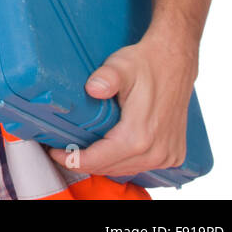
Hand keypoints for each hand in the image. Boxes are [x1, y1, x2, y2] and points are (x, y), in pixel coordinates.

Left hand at [47, 29, 197, 177]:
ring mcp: (168, 155)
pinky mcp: (173, 154)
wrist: (176, 62)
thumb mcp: (121, 65)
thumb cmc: (147, 64)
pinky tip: (107, 152)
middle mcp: (157, 151)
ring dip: (102, 164)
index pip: (99, 160)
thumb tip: (93, 89)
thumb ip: (106, 78)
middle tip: (62, 151)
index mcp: (141, 135)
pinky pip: (141, 166)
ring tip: (81, 152)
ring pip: (125, 169)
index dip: (73, 159)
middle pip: (110, 168)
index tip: (54, 152)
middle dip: (83, 163)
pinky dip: (122, 162)